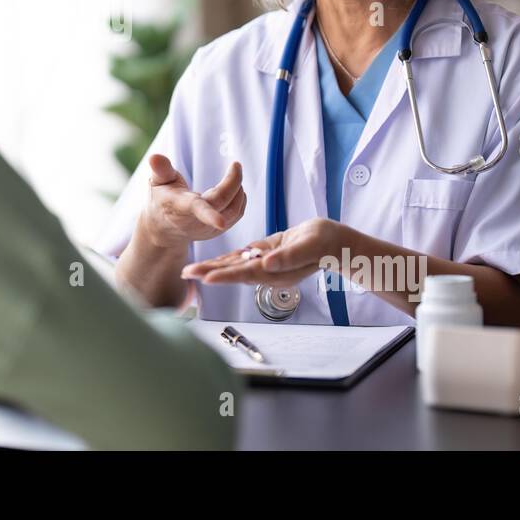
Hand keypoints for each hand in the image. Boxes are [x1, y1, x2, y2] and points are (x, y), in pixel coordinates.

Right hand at [136, 154, 246, 249]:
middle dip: (233, 183)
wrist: (163, 228)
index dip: (209, 215)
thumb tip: (154, 157)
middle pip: (221, 204)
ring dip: (238, 191)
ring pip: (233, 211)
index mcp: (179, 207)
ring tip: (235, 174)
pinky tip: (235, 189)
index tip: (221, 222)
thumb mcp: (157, 182)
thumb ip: (160, 169)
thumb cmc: (161, 200)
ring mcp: (207, 229)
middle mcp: (195, 222)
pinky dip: (239, 199)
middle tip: (236, 165)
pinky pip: (236, 215)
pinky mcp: (217, 232)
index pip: (195, 210)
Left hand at [180, 217, 348, 286]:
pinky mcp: (266, 257)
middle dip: (209, 273)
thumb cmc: (325, 243)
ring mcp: (266, 267)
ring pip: (234, 268)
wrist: (334, 243)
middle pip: (234, 273)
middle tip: (186, 273)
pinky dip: (225, 262)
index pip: (246, 273)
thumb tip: (267, 264)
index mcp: (277, 271)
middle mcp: (268, 273)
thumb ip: (289, 257)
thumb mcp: (310, 245)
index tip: (205, 277)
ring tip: (190, 271)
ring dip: (212, 269)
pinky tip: (211, 263)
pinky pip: (242, 261)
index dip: (225, 275)